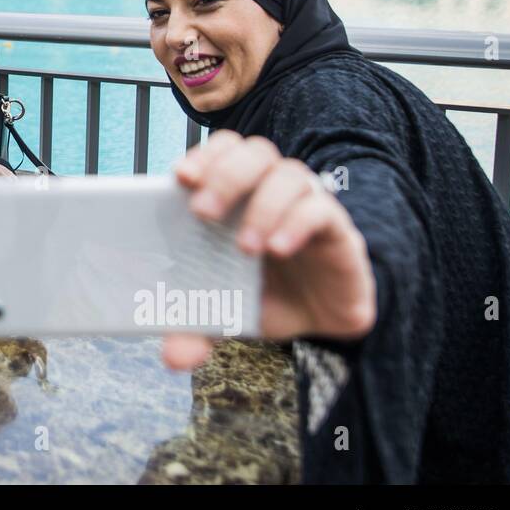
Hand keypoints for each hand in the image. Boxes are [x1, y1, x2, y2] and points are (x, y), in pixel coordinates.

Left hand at [161, 131, 376, 371]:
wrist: (319, 321)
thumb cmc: (261, 297)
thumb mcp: (221, 314)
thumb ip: (194, 328)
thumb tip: (172, 358)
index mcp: (239, 194)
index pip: (224, 151)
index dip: (204, 156)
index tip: (180, 178)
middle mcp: (272, 189)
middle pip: (254, 152)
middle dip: (225, 176)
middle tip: (202, 213)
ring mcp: (307, 204)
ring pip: (290, 175)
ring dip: (262, 206)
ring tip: (245, 248)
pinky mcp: (338, 230)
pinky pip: (322, 210)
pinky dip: (297, 223)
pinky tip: (279, 249)